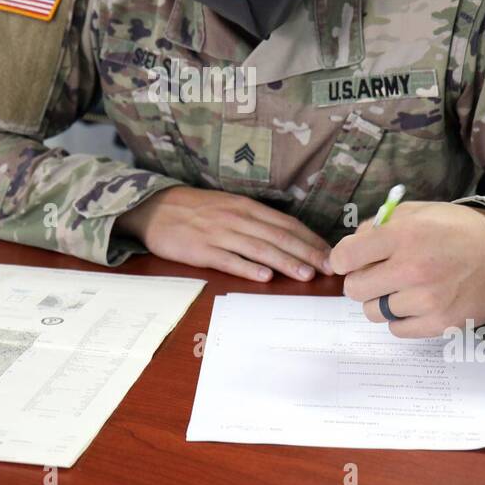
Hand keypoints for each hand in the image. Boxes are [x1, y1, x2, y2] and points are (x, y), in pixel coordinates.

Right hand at [115, 186, 332, 282]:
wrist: (155, 208)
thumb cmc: (195, 210)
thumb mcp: (228, 207)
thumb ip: (254, 221)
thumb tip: (287, 238)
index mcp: (246, 207)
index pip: (286, 223)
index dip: (310, 239)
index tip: (330, 254)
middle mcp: (237, 218)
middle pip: (278, 236)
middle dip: (307, 253)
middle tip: (329, 268)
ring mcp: (219, 234)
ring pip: (259, 248)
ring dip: (285, 262)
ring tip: (306, 275)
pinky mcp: (201, 250)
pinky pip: (229, 260)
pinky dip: (248, 268)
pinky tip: (264, 277)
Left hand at [328, 201, 484, 337]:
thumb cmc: (458, 229)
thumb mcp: (417, 212)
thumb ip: (378, 226)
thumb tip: (347, 250)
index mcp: (403, 235)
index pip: (344, 257)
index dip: (342, 259)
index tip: (350, 261)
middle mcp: (412, 268)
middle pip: (354, 289)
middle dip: (360, 281)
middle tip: (378, 275)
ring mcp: (427, 300)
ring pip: (372, 312)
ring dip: (380, 301)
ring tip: (402, 288)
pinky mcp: (440, 324)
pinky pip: (396, 329)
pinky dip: (401, 318)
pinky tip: (416, 303)